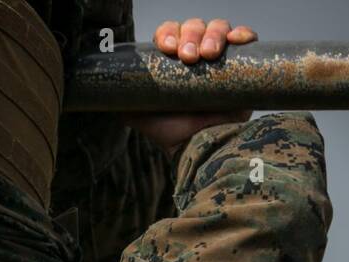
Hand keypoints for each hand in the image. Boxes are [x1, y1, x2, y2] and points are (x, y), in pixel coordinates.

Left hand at [124, 18, 257, 155]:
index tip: (167, 49)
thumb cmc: (172, 133)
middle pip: (194, 26)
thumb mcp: (141, 114)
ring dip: (213, 34)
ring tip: (208, 55)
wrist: (200, 147)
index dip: (168, 34)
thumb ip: (124, 102)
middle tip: (189, 57)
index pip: (169, 33)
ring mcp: (221, 57)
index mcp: (173, 60)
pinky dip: (242, 34)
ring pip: (218, 28)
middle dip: (190, 36)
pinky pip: (246, 38)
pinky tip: (236, 41)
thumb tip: (102, 95)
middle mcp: (197, 54)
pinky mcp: (244, 64)